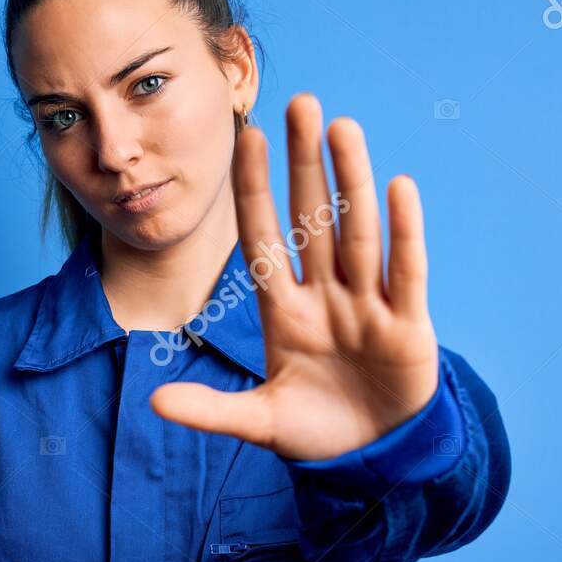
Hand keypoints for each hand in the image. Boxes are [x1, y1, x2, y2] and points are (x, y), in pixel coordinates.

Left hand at [150, 93, 438, 460]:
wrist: (373, 459)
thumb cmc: (316, 431)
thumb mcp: (258, 423)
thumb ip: (211, 411)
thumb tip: (153, 403)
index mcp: (285, 313)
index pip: (264, 239)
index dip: (255, 190)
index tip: (247, 138)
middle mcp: (325, 298)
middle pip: (312, 220)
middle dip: (305, 164)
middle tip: (301, 103)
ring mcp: (368, 308)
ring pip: (357, 233)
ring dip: (351, 182)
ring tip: (343, 128)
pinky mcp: (408, 327)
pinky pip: (406, 273)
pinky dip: (404, 233)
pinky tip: (398, 187)